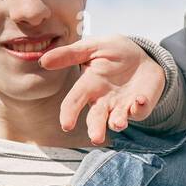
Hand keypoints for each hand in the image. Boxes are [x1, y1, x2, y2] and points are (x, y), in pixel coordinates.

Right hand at [38, 35, 166, 144]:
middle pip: (96, 119)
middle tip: (96, 138)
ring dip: (117, 123)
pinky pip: (140, 111)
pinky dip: (139, 106)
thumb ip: (70, 54)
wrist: (142, 54)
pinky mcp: (139, 107)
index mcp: (89, 86)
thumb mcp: (92, 47)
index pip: (74, 102)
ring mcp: (121, 106)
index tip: (66, 125)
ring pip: (116, 121)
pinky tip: (139, 99)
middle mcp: (103, 101)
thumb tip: (43, 61)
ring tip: (117, 123)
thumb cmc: (114, 52)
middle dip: (95, 129)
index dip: (69, 113)